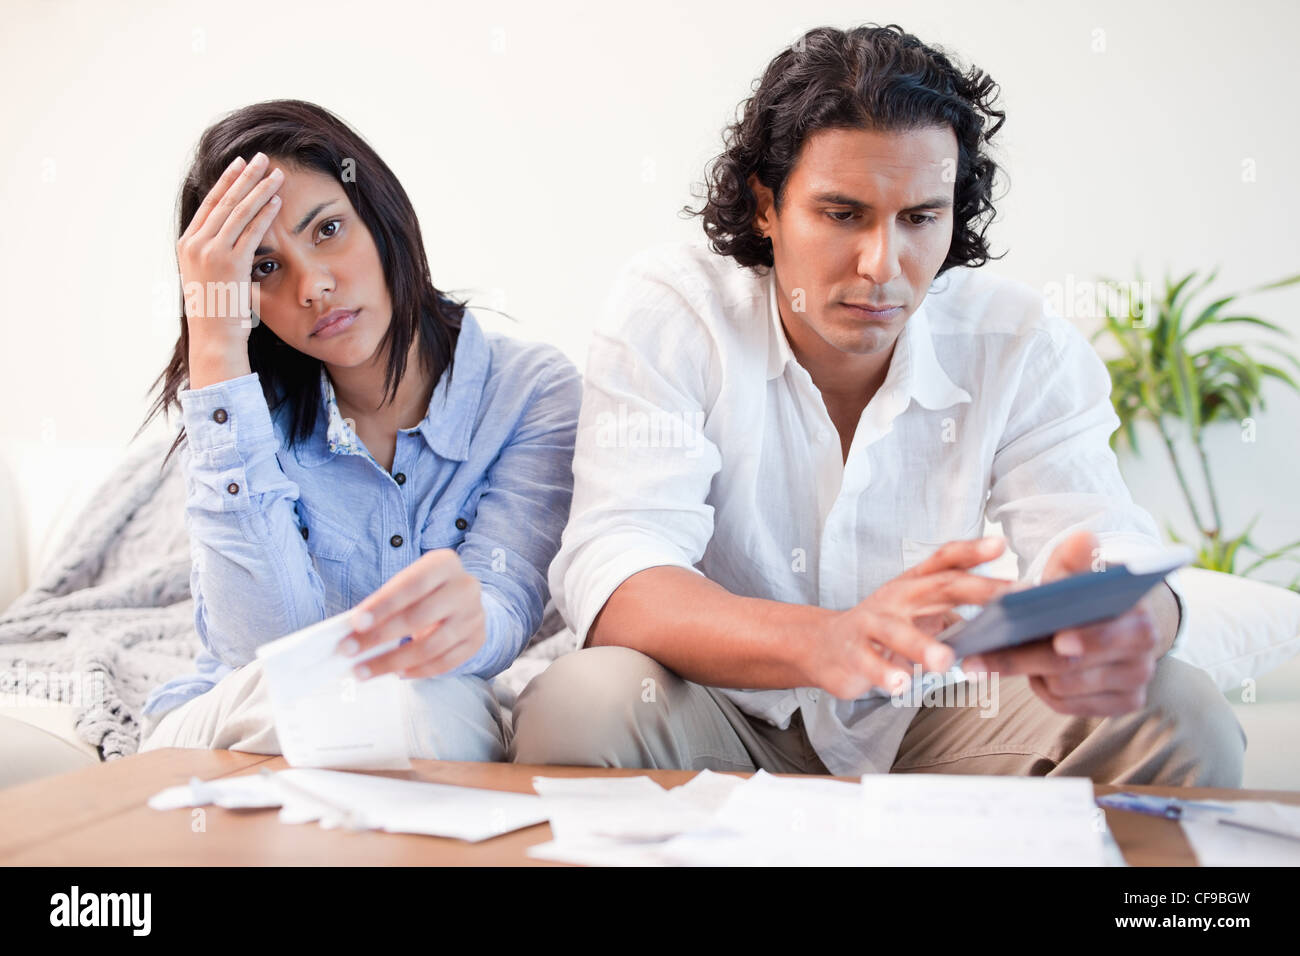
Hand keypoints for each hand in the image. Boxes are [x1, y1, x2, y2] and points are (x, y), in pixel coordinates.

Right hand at [177, 152, 282, 353]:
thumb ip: (217, 255)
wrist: (214, 338)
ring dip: (259, 189)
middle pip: (224, 201)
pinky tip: (276, 200)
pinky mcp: (230, 263)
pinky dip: (264, 214)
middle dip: (245, 177)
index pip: (209, 204)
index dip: (226, 182)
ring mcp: (211, 253)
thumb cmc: (217, 312)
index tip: (239, 165)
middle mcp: (195, 244)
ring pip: (238, 212)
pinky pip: (251, 232)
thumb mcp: (209, 277)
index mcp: (187, 244)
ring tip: (276, 173)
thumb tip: (233, 242)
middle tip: (261, 157)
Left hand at [336, 549, 486, 679]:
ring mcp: (474, 616)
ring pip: (431, 646)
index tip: (356, 624)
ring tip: (364, 670)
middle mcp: (465, 588)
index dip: (384, 605)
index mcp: (445, 564)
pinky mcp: (477, 640)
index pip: (412, 585)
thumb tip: (353, 631)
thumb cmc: (424, 591)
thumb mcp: (407, 584)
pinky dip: (418, 671)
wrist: (463, 599)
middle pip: (420, 616)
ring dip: (393, 662)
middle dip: (380, 637)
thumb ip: (384, 602)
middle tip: (349, 650)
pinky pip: (445, 663)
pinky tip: (396, 673)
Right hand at [808, 537, 1013, 699]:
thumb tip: (1005, 616)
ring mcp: (871, 624)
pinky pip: (869, 663)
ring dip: (921, 646)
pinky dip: (885, 674)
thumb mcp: (918, 609)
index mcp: (915, 584)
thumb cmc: (883, 628)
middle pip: (937, 586)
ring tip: (944, 661)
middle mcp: (896, 597)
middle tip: (1008, 598)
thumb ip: (955, 609)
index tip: (1001, 546)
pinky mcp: (853, 653)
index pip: (945, 561)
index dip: (972, 551)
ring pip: (896, 631)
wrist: (824, 644)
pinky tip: (900, 685)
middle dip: (975, 590)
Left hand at [961, 530, 1165, 716]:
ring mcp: (1134, 683)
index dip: (1086, 639)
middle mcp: (1144, 656)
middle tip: (977, 660)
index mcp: (1140, 618)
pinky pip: (1067, 706)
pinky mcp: (1120, 705)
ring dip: (1031, 673)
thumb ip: (1073, 561)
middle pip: (1074, 666)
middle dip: (1024, 659)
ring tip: (1005, 656)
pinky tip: (1035, 675)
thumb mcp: (1077, 576)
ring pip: (1064, 688)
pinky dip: (1044, 690)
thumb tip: (1083, 537)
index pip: (1110, 634)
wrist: (1109, 624)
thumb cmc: (1086, 597)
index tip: (1058, 640)